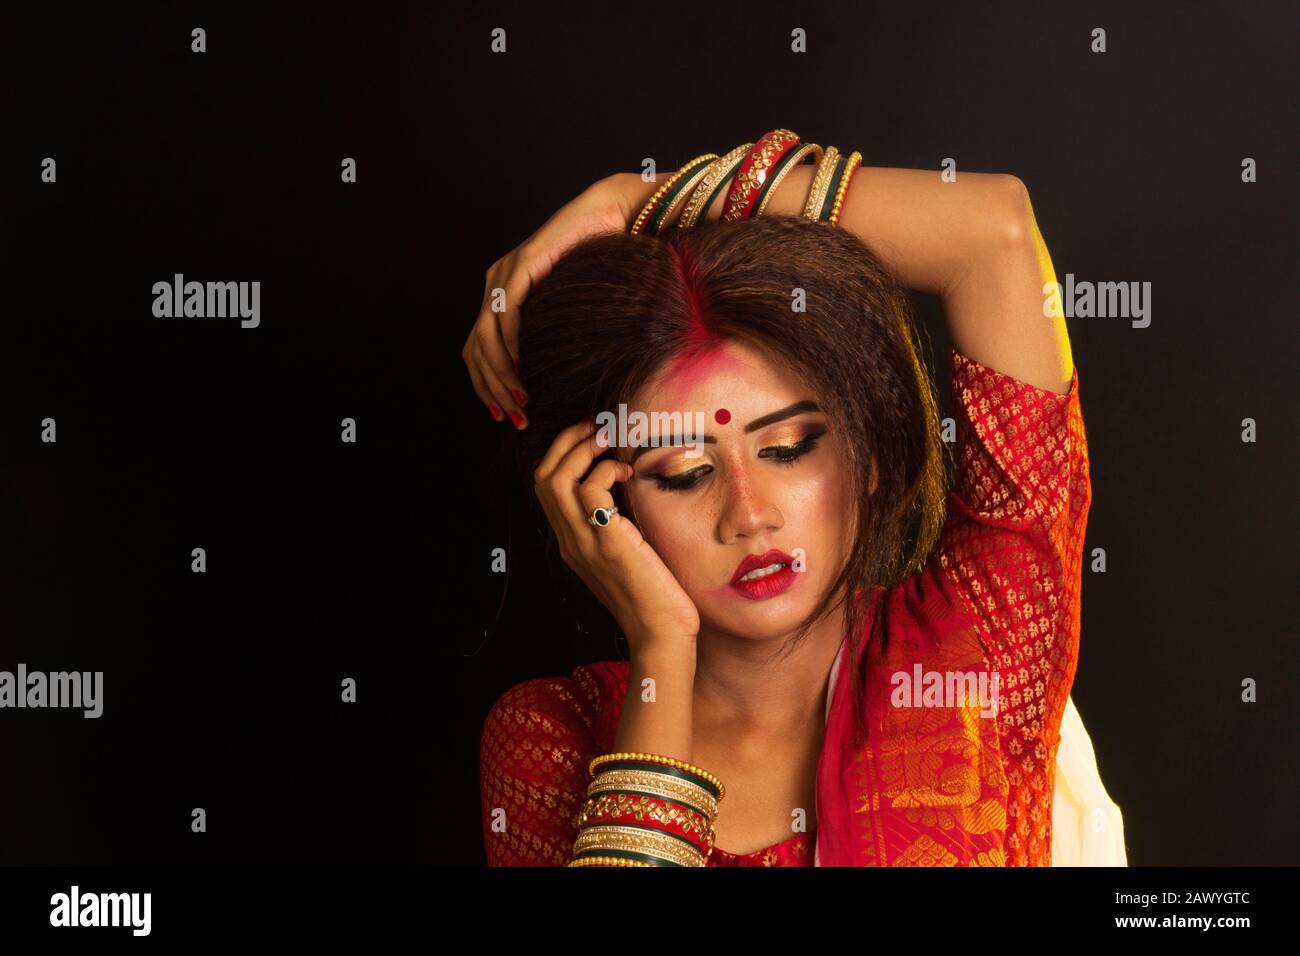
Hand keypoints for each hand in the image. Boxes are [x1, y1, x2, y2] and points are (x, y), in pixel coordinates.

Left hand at [464, 174, 632, 427]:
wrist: (612, 216)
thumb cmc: (600, 264)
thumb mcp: (568, 309)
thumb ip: (552, 334)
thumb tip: (554, 376)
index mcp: (501, 295)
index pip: (478, 350)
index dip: (485, 387)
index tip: (503, 415)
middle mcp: (495, 284)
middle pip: (477, 349)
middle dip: (493, 389)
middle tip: (515, 418)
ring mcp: (505, 274)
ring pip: (487, 337)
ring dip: (502, 375)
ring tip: (522, 401)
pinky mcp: (522, 266)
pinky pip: (508, 313)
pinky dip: (511, 343)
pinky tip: (521, 366)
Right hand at [533, 419, 700, 655]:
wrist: (661, 634)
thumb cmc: (655, 596)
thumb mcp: (628, 553)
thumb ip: (619, 524)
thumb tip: (629, 486)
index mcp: (573, 543)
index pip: (547, 487)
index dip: (563, 453)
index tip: (591, 436)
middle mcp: (571, 541)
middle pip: (543, 477)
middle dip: (566, 442)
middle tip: (596, 427)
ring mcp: (585, 543)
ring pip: (555, 479)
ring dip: (580, 449)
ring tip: (607, 440)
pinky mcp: (608, 544)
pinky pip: (589, 491)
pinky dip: (604, 470)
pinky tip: (627, 472)